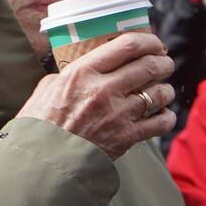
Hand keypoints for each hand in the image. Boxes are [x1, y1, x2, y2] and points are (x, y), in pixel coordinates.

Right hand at [16, 33, 176, 159]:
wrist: (39, 164)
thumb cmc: (39, 126)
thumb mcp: (48, 89)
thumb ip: (70, 75)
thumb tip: (88, 67)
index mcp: (82, 73)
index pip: (128, 45)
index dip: (149, 41)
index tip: (155, 44)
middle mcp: (103, 90)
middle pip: (151, 66)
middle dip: (164, 63)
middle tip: (165, 64)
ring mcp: (117, 114)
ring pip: (160, 93)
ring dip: (166, 90)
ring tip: (162, 91)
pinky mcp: (126, 137)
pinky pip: (161, 122)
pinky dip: (166, 117)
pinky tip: (161, 115)